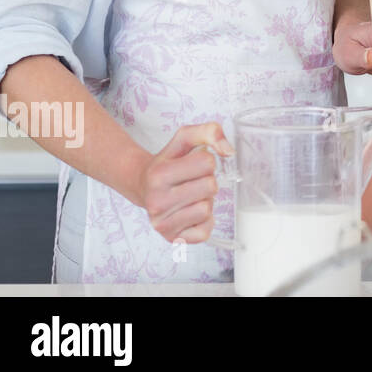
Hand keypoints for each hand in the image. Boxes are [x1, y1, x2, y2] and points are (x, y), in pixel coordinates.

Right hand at [133, 123, 230, 243]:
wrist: (143, 185)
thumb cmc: (167, 162)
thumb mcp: (183, 139)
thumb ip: (209, 132)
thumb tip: (229, 151)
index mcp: (159, 174)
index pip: (207, 162)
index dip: (206, 161)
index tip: (191, 165)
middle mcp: (157, 201)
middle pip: (210, 186)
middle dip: (207, 181)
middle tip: (191, 182)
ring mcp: (162, 223)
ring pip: (207, 209)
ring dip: (205, 201)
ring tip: (189, 197)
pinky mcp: (172, 239)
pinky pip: (205, 231)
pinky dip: (204, 221)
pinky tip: (190, 213)